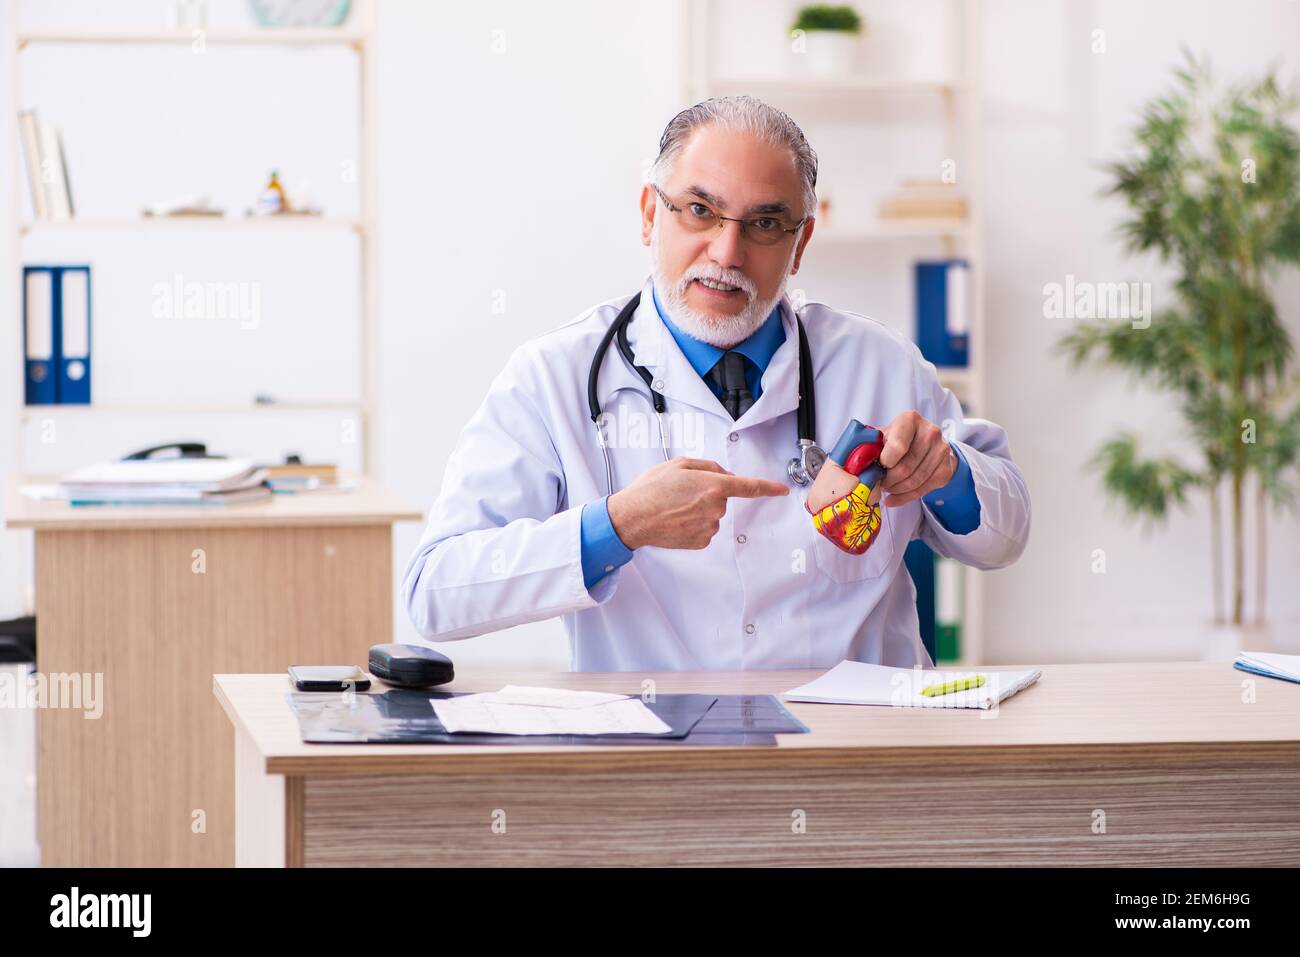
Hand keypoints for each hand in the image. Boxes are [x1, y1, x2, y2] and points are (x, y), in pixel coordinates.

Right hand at [607, 457, 788, 550]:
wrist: (633, 517)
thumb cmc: (652, 489)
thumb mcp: (679, 465)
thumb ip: (707, 466)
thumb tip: (723, 475)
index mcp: (713, 486)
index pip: (750, 487)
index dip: (769, 488)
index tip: (782, 490)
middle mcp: (715, 508)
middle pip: (722, 498)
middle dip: (707, 493)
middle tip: (681, 491)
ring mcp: (708, 527)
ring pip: (712, 514)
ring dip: (698, 509)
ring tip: (674, 506)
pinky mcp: (700, 541)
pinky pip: (704, 528)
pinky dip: (693, 523)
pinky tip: (676, 520)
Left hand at [878, 411, 956, 507]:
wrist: (929, 443)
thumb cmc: (900, 438)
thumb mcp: (885, 434)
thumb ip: (871, 444)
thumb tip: (856, 463)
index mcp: (910, 420)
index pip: (898, 445)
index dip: (885, 461)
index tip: (879, 465)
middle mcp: (930, 432)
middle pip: (905, 468)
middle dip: (887, 480)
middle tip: (879, 483)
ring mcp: (941, 451)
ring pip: (913, 482)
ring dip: (895, 490)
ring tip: (886, 488)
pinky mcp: (946, 469)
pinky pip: (922, 490)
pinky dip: (904, 498)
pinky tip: (893, 498)